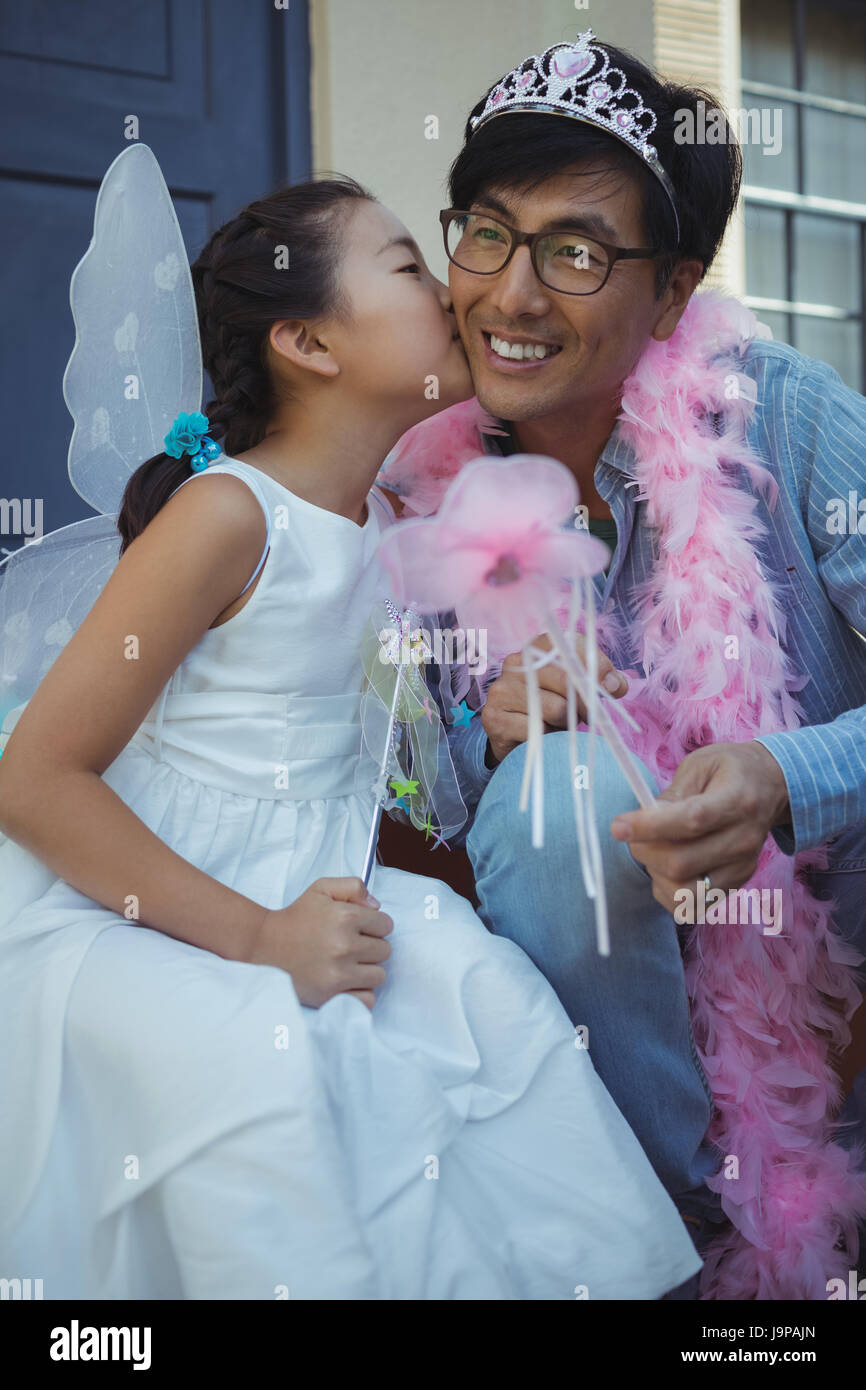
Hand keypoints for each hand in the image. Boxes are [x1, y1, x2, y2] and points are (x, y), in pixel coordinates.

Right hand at [247, 877, 392, 1009]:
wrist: (263, 946)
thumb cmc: (295, 918)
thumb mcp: (321, 889)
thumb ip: (353, 887)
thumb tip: (377, 906)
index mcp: (346, 916)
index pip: (386, 925)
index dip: (374, 926)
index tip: (359, 929)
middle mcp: (345, 945)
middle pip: (385, 951)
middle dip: (371, 947)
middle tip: (349, 947)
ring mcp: (338, 973)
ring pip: (379, 975)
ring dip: (367, 970)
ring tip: (347, 965)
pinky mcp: (330, 995)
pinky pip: (367, 999)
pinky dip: (360, 993)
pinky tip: (346, 983)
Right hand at [482, 632, 627, 767]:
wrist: (512, 739)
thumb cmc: (550, 708)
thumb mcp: (578, 690)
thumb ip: (601, 682)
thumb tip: (616, 685)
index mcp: (538, 646)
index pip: (575, 646)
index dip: (599, 668)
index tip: (609, 688)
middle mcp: (516, 661)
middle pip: (566, 678)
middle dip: (585, 703)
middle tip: (586, 716)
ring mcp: (502, 688)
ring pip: (556, 708)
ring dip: (567, 723)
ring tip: (561, 725)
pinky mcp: (494, 716)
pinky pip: (536, 729)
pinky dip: (547, 737)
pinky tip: (543, 735)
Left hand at [609, 741, 790, 913]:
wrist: (772, 786)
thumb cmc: (730, 771)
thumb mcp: (700, 764)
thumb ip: (673, 792)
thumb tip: (645, 819)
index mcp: (737, 800)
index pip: (691, 821)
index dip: (650, 827)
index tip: (619, 826)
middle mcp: (744, 839)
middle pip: (682, 863)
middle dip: (645, 852)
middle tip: (634, 835)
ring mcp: (742, 866)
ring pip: (686, 892)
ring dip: (656, 876)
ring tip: (654, 852)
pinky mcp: (736, 884)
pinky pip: (695, 906)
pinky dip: (670, 893)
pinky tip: (666, 871)